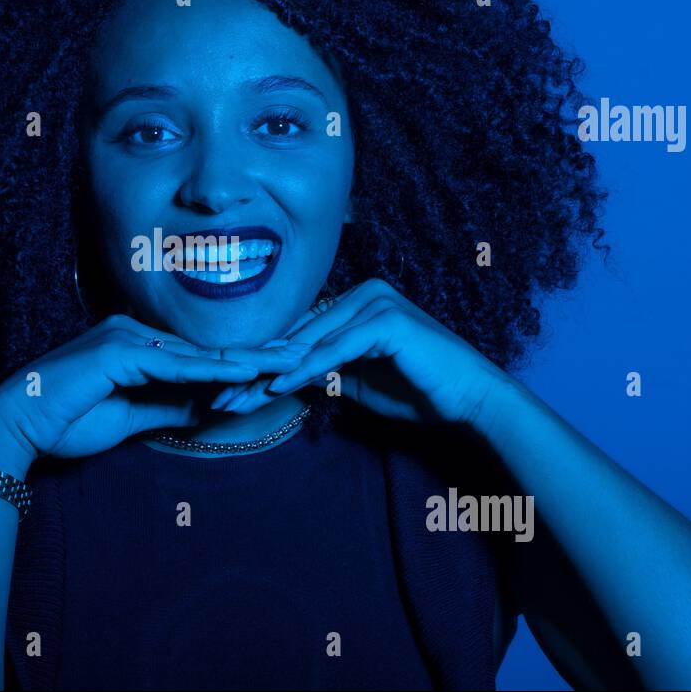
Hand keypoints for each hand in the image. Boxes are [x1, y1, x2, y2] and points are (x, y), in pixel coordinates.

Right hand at [0, 313, 307, 469]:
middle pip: (206, 347)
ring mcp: (124, 337)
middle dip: (257, 352)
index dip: (242, 360)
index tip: (281, 363)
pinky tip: (246, 373)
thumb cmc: (62, 422)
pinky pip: (174, 366)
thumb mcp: (131, 418)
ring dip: (247, 359)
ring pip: (198, 353)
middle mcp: (132, 332)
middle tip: (305, 351)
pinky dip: (212, 372)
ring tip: (290, 361)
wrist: (13, 426)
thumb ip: (170, 408)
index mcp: (134, 344)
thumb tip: (211, 407)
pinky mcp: (117, 352)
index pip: (198, 354)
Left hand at [211, 278, 512, 429]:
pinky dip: (305, 370)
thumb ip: (320, 370)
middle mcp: (363, 293)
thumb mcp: (356, 381)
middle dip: (257, 371)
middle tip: (220, 398)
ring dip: (271, 374)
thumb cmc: (419, 390)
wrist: (470, 398)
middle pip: (298, 337)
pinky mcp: (386, 320)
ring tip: (236, 397)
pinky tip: (276, 388)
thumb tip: (277, 376)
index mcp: (354, 301)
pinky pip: (334, 350)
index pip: (298, 335)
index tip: (229, 392)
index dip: (262, 365)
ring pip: (310, 343)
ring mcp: (375, 302)